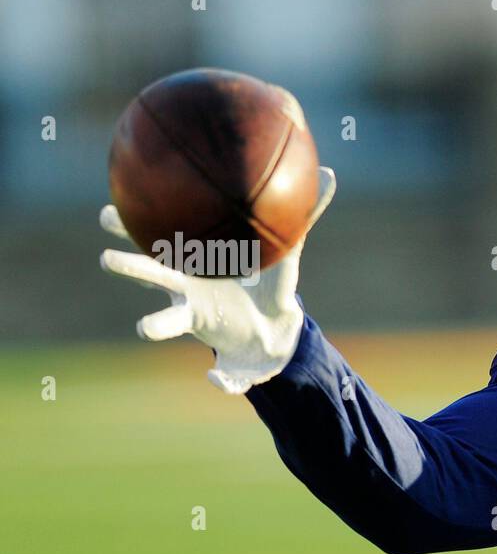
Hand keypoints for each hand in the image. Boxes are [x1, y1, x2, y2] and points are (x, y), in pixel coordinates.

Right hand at [99, 167, 335, 394]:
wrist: (278, 331)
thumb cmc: (273, 284)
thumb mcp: (291, 251)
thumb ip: (306, 216)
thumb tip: (331, 172)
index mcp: (200, 262)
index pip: (163, 239)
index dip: (136, 226)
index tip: (111, 211)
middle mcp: (190, 289)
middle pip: (153, 274)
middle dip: (131, 265)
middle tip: (107, 258)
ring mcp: (198, 320)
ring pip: (168, 322)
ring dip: (157, 326)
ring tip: (145, 329)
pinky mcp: (218, 352)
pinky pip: (217, 369)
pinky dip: (220, 379)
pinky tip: (216, 380)